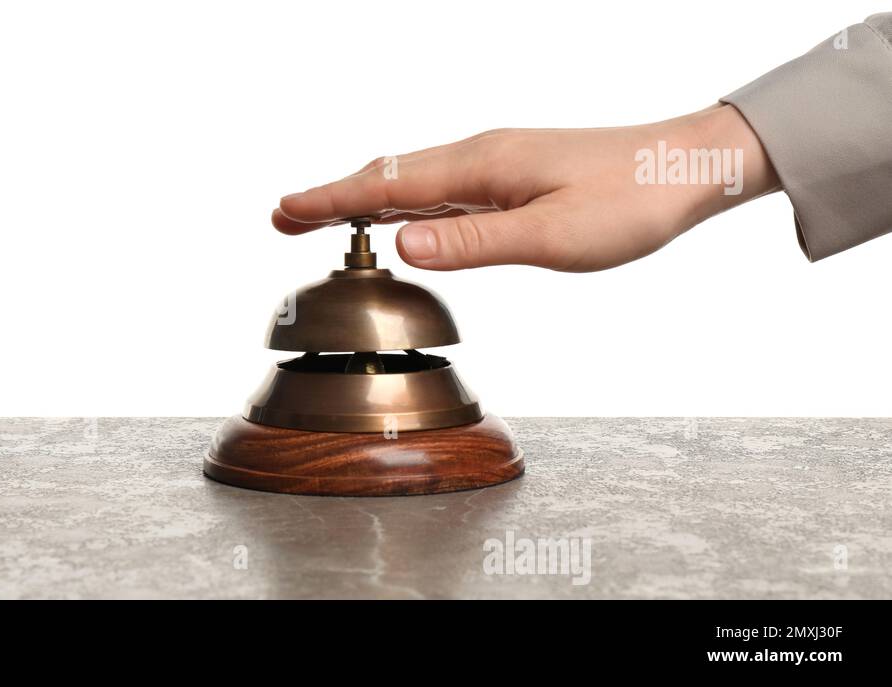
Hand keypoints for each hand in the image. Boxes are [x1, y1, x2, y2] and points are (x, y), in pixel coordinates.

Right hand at [272, 105, 779, 271]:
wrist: (688, 167)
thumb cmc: (631, 200)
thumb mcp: (552, 235)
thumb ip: (473, 241)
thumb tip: (400, 244)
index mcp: (481, 166)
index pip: (385, 186)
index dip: (330, 200)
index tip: (284, 211)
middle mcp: (480, 156)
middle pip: (387, 175)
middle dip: (331, 196)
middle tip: (283, 217)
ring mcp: (496, 163)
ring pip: (411, 179)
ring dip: (362, 198)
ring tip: (322, 216)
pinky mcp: (513, 174)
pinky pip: (440, 185)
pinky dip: (402, 200)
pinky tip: (400, 215)